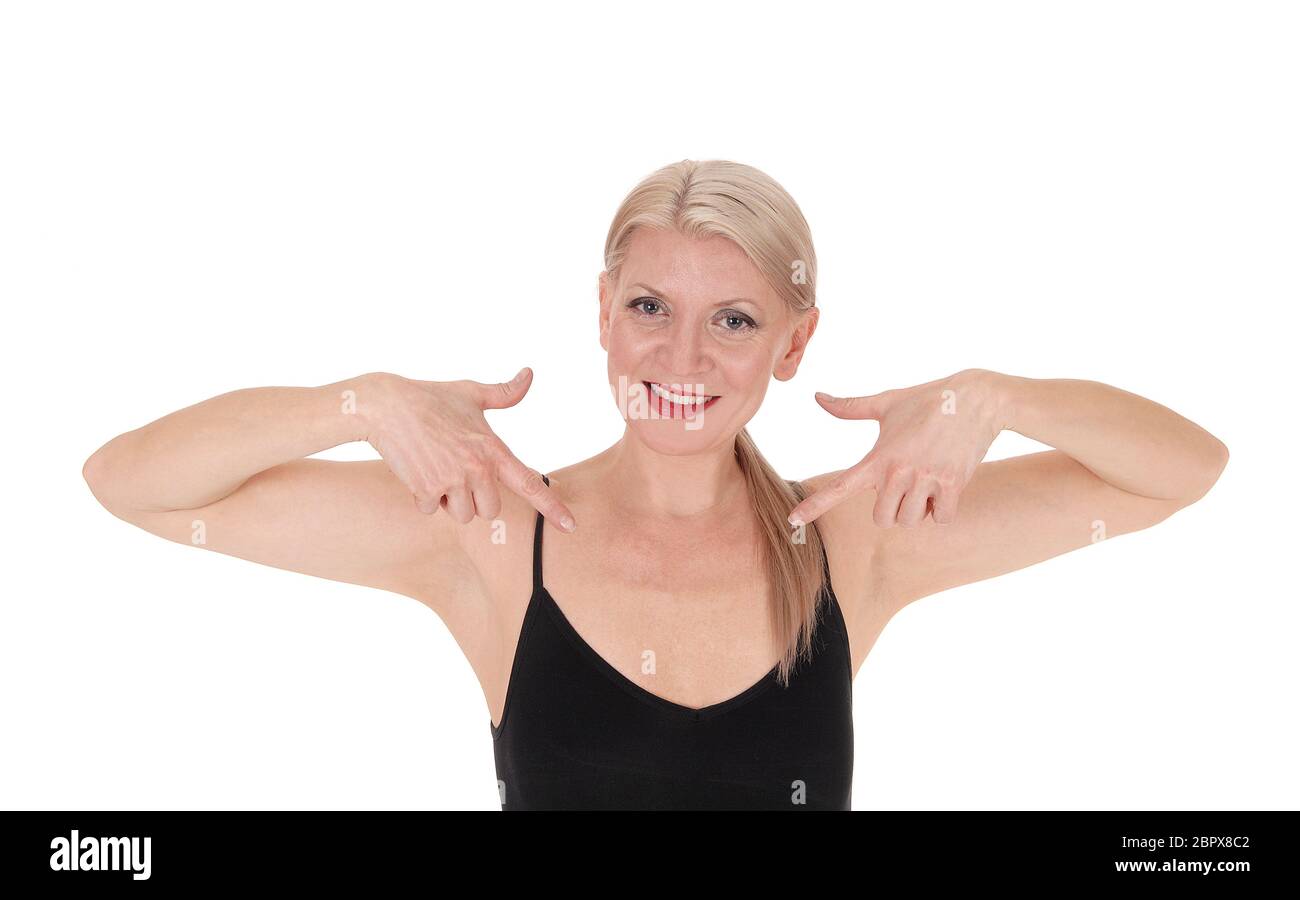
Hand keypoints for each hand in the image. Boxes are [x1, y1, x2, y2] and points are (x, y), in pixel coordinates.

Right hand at [358, 368, 575, 531]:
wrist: (387, 405)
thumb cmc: (431, 397)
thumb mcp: (471, 392)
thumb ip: (504, 393)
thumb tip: (529, 375)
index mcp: (494, 449)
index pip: (530, 484)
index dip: (552, 508)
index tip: (571, 526)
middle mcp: (477, 468)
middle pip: (490, 511)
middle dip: (475, 500)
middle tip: (458, 473)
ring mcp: (452, 480)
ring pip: (462, 515)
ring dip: (449, 501)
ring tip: (437, 471)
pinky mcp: (426, 488)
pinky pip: (432, 510)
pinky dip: (424, 498)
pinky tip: (418, 472)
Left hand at [788, 368, 1006, 527]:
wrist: (977, 398)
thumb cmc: (927, 400)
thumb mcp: (886, 402)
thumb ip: (850, 407)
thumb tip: (818, 397)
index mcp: (879, 456)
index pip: (840, 486)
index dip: (815, 505)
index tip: (793, 520)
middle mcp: (899, 471)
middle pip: (882, 519)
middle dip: (891, 510)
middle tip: (904, 487)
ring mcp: (927, 479)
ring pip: (910, 521)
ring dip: (917, 511)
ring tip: (925, 484)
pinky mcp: (953, 484)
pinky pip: (941, 519)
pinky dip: (941, 511)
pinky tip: (944, 488)